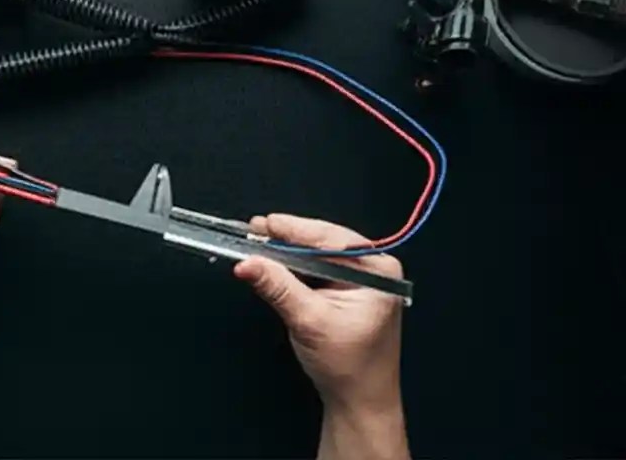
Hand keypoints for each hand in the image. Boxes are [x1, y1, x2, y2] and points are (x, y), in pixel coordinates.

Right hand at [233, 213, 403, 410]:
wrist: (359, 401)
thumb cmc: (347, 366)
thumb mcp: (308, 321)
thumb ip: (278, 287)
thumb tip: (247, 262)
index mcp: (378, 271)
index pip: (331, 239)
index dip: (294, 230)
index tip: (264, 223)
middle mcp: (375, 270)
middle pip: (325, 243)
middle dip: (289, 238)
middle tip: (255, 230)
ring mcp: (363, 280)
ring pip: (319, 255)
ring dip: (289, 252)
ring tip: (259, 242)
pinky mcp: (348, 291)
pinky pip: (319, 269)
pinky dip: (295, 267)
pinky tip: (275, 262)